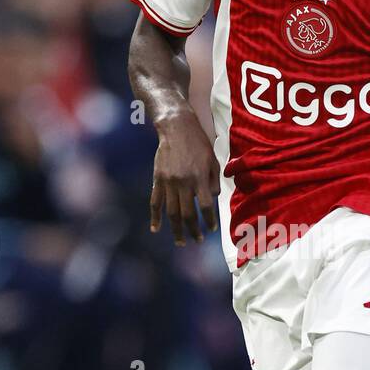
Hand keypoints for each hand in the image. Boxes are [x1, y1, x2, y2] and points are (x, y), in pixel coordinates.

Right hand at [150, 112, 219, 245]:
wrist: (176, 128)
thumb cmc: (199, 143)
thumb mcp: (213, 160)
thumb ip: (213, 181)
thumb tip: (211, 199)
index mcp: (199, 178)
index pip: (206, 206)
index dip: (209, 220)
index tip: (212, 229)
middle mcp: (183, 182)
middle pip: (188, 213)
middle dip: (193, 230)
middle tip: (198, 240)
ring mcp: (168, 182)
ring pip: (171, 212)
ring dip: (176, 229)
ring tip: (180, 242)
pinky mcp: (157, 179)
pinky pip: (155, 202)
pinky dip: (155, 217)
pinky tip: (156, 229)